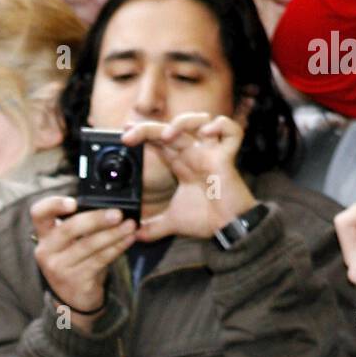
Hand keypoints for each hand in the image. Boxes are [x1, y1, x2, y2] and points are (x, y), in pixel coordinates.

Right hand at [30, 194, 137, 328]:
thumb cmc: (74, 262)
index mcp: (44, 235)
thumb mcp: (68, 243)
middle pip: (69, 229)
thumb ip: (79, 225)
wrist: (73, 298)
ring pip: (88, 245)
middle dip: (96, 219)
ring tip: (130, 225)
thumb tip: (110, 207)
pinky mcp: (76, 280)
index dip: (53, 205)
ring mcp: (59, 268)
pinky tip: (128, 240)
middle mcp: (47, 251)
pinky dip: (117, 247)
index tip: (74, 202)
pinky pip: (100, 259)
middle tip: (117, 213)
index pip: (39, 213)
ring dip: (113, 234)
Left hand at [122, 113, 256, 240]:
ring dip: (182, 122)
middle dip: (148, 128)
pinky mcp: (227, 158)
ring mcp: (210, 153)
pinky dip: (221, 127)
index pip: (159, 140)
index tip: (124, 136)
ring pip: (200, 120)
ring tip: (167, 136)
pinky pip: (232, 131)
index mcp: (181, 164)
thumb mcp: (172, 222)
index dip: (142, 133)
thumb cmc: (207, 220)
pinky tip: (206, 134)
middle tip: (128, 135)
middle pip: (170, 128)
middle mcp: (194, 154)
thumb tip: (135, 236)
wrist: (229, 229)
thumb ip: (153, 227)